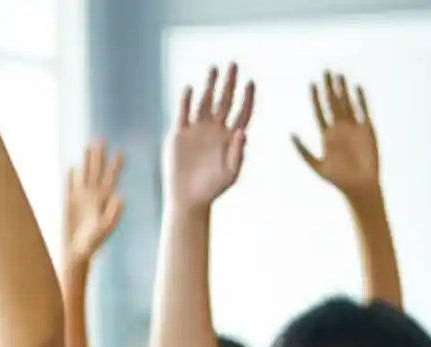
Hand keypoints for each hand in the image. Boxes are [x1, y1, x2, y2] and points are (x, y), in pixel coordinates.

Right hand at [63, 140, 123, 266]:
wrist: (75, 251)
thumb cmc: (92, 243)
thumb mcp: (105, 229)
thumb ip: (113, 213)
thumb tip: (120, 196)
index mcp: (103, 201)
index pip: (110, 179)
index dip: (114, 166)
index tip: (119, 152)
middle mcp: (93, 197)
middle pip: (96, 172)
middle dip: (98, 157)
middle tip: (100, 140)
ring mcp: (80, 199)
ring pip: (84, 175)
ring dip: (86, 162)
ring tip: (87, 147)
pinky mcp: (69, 204)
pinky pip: (70, 186)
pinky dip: (72, 177)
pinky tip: (73, 168)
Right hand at [167, 64, 254, 207]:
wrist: (188, 198)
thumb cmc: (213, 188)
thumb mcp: (231, 173)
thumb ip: (238, 153)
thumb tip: (242, 131)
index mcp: (231, 137)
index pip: (242, 112)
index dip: (247, 97)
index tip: (250, 83)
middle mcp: (215, 130)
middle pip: (224, 100)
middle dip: (229, 83)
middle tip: (233, 64)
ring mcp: (197, 130)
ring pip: (204, 102)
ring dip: (209, 85)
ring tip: (213, 69)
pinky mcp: (180, 135)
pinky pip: (183, 113)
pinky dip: (185, 101)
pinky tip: (189, 88)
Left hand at [291, 71, 379, 196]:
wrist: (358, 187)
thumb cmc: (336, 179)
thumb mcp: (315, 165)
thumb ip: (303, 150)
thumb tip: (290, 135)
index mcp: (326, 135)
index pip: (319, 111)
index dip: (315, 98)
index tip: (312, 84)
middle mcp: (339, 128)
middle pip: (333, 104)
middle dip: (329, 88)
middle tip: (326, 71)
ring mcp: (354, 128)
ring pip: (347, 104)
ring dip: (343, 90)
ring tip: (339, 75)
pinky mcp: (367, 130)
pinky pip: (363, 112)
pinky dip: (360, 100)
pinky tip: (356, 89)